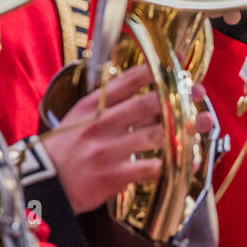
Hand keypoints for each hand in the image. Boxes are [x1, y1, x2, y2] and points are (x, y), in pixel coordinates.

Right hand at [43, 63, 213, 213]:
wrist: (41, 184)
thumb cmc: (62, 150)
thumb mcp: (76, 118)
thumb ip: (104, 104)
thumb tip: (136, 87)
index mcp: (91, 106)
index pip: (128, 80)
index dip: (155, 69)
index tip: (177, 61)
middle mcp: (100, 124)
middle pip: (147, 104)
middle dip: (178, 97)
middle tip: (199, 92)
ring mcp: (107, 150)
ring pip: (155, 135)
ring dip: (185, 129)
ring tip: (205, 123)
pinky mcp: (112, 176)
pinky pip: (151, 168)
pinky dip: (173, 164)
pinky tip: (188, 162)